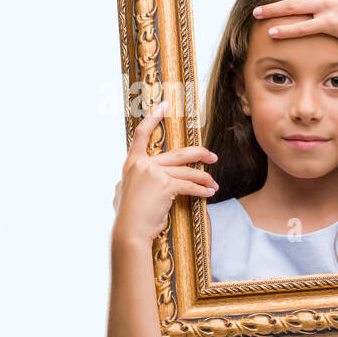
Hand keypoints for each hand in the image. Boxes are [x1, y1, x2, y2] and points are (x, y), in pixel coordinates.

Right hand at [112, 100, 218, 246]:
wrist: (129, 231)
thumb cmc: (128, 216)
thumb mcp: (123, 192)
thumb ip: (131, 181)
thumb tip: (128, 180)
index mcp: (131, 163)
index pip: (141, 134)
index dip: (153, 118)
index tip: (164, 105)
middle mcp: (142, 164)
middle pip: (178, 153)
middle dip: (200, 153)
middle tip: (213, 156)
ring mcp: (154, 174)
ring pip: (188, 171)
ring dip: (205, 178)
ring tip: (214, 184)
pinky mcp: (166, 186)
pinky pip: (190, 185)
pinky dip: (202, 190)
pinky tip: (209, 193)